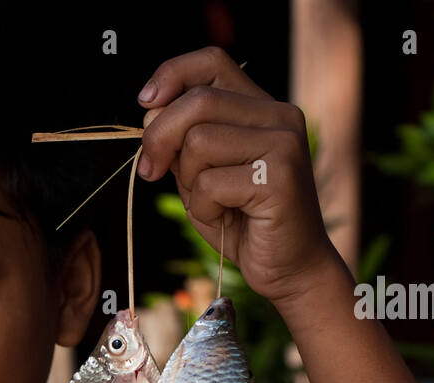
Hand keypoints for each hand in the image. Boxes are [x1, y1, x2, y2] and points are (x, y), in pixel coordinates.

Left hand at [136, 47, 339, 305]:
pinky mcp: (280, 178)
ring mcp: (284, 144)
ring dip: (188, 182)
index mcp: (262, 108)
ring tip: (210, 204)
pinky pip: (211, 183)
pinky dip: (204, 207)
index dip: (171, 74)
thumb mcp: (200, 174)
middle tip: (151, 171)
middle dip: (159, 137)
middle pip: (197, 102)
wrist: (288, 268)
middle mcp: (279, 117)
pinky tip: (227, 218)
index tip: (144, 103)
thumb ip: (180, 142)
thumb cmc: (242, 221)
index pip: (212, 63)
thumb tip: (149, 111)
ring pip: (199, 142)